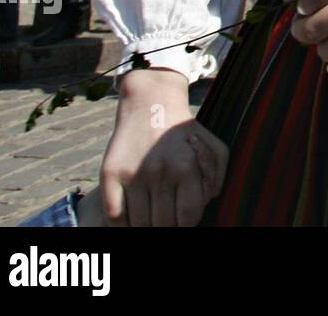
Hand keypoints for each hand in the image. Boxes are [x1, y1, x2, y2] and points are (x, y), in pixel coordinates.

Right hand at [99, 68, 227, 226]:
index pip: (187, 218)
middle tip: (165, 214)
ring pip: (139, 223)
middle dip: (166, 223)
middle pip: (162, 224)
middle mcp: (160, 172)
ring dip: (145, 222)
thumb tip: (209, 201)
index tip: (182, 218)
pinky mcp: (111, 174)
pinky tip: (132, 211)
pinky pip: (114, 217)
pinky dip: (123, 222)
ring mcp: (133, 174)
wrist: (150, 103)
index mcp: (187, 168)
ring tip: (150, 209)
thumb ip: (217, 175)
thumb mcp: (213, 145)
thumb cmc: (185, 131)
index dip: (186, 223)